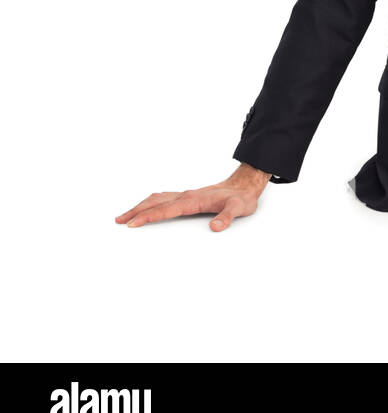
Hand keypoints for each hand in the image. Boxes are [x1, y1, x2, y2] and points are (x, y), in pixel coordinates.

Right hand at [115, 163, 272, 231]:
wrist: (244, 185)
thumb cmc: (241, 198)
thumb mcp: (239, 209)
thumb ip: (227, 217)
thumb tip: (216, 227)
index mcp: (194, 200)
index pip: (166, 209)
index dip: (149, 217)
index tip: (133, 223)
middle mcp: (186, 196)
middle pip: (155, 203)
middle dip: (136, 212)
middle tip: (118, 221)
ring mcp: (185, 195)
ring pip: (157, 199)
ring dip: (140, 207)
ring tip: (124, 216)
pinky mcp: (187, 197)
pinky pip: (163, 198)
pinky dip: (150, 203)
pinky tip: (146, 207)